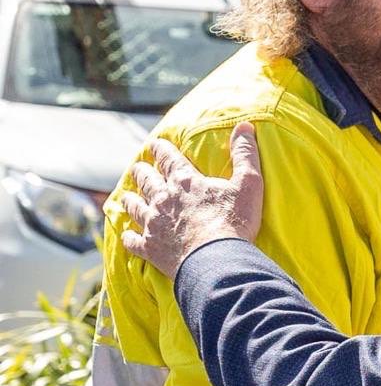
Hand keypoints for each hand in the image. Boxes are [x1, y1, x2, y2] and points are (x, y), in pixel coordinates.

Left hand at [121, 122, 263, 279]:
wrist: (218, 259)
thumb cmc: (234, 221)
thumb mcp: (248, 184)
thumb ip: (245, 154)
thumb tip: (245, 126)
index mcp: (184, 181)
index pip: (167, 158)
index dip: (159, 149)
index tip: (153, 144)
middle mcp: (163, 198)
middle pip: (146, 180)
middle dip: (141, 172)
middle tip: (137, 168)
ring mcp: (154, 224)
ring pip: (134, 207)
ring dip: (130, 200)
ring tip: (127, 197)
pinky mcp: (150, 248)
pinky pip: (132, 241)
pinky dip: (129, 237)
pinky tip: (127, 236)